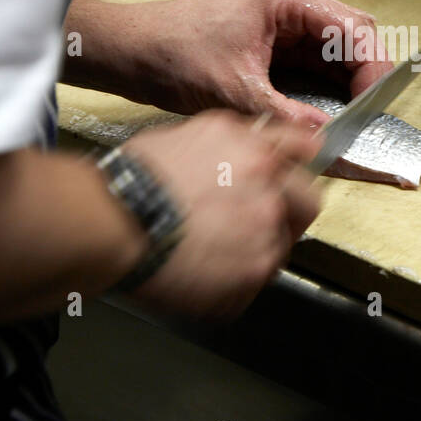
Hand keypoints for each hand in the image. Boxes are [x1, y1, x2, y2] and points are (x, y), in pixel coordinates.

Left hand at [65, 0, 394, 128]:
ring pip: (334, 52)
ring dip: (347, 84)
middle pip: (351, 36)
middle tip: (368, 116)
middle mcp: (288, 5)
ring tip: (354, 119)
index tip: (373, 106)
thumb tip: (330, 142)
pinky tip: (328, 114)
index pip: (352, 28)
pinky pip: (312, 64)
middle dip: (365, 75)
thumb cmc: (172, 56)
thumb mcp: (235, 94)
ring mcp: (280, 24)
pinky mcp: (270, 45)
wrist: (128, 53)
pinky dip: (325, 88)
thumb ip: (288, 117)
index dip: (372, 67)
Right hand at [119, 111, 319, 319]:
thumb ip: (228, 143)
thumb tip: (241, 150)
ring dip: (253, 250)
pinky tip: (197, 275)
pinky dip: (230, 285)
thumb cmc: (133, 180)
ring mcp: (264, 234)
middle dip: (293, 210)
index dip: (298, 158)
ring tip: (208, 254)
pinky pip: (252, 283)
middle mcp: (269, 189)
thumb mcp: (184, 136)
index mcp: (253, 151)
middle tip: (261, 223)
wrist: (112, 222)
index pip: (299, 146)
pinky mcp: (252, 274)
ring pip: (278, 247)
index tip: (300, 164)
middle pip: (308, 201)